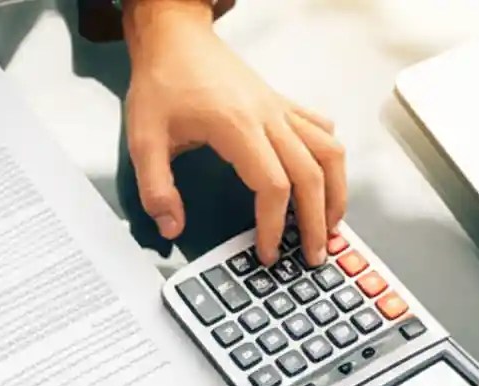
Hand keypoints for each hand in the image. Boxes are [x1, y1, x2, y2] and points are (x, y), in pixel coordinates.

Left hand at [123, 0, 345, 265]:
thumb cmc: (161, 81)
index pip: (272, 185)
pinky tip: (324, 178)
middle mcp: (267, 116)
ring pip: (328, 150)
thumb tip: (171, 227)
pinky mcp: (280, 102)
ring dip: (335, 190)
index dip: (275, 224)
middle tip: (313, 254)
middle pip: (311, 173)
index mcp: (237, 127)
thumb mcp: (143, 139)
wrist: (174, 37)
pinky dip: (329, 156)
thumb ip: (156, 188)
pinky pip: (319, 129)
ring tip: (331, 224)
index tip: (270, 252)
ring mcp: (279, 108)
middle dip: (316, 220)